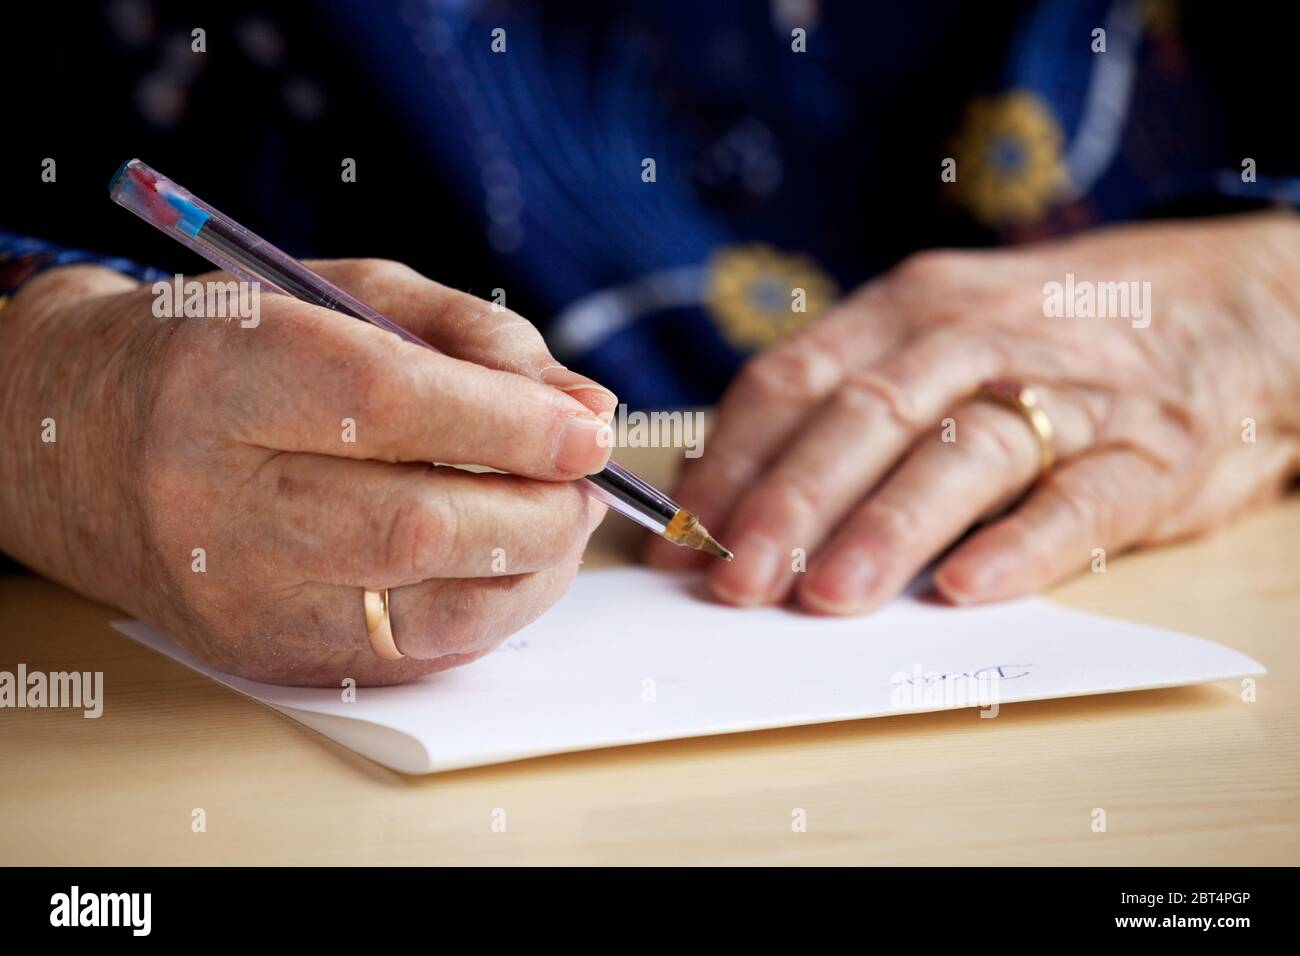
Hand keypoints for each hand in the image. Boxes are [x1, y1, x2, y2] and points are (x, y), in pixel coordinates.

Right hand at [0, 259, 615, 684]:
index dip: (512, 423)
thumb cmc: (228, 352)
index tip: (590, 430)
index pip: (390, 406)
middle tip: (584, 482)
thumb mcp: (344, 297)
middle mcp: (218, 497)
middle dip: (540, 509)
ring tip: (558, 520)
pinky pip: (412, 656)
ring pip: (428, 610)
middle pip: (418, 526)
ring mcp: (237, 593)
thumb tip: (586, 410)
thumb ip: (473, 337)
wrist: (77, 443)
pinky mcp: (262, 654)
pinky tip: (503, 563)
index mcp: (226, 374)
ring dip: (532, 570)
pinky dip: (487, 611)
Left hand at [648, 213, 1299, 611]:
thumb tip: (732, 497)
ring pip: (964, 452)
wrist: (1232, 305)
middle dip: (791, 501)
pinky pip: (1082, 498)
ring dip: (888, 525)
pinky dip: (1023, 545)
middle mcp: (978, 337)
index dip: (730, 459)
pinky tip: (969, 589)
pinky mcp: (1149, 449)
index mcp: (910, 310)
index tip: (681, 535)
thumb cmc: (1046, 339)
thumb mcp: (941, 336)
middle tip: (735, 580)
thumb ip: (847, 403)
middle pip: (867, 415)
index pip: (795, 377)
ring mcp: (1067, 390)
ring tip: (829, 595)